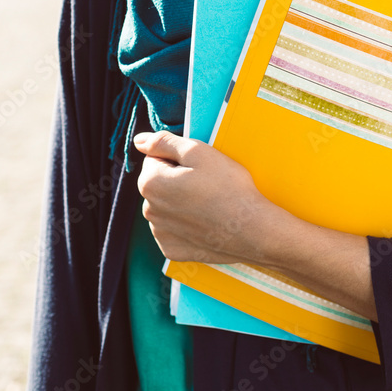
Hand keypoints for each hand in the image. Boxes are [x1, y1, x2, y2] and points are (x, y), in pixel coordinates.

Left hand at [134, 131, 273, 264]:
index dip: (178, 158)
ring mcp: (160, 233)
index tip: (198, 166)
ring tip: (208, 203)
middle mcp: (149, 210)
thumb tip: (139, 141)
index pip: (154, 158)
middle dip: (176, 179)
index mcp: (150, 183)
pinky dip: (185, 224)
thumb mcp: (198, 151)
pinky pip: (173, 229)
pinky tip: (205, 222)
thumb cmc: (228, 187)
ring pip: (165, 206)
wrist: (252, 230)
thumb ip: (164, 142)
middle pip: (158, 183)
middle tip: (207, 182)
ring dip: (180, 201)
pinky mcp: (172, 250)